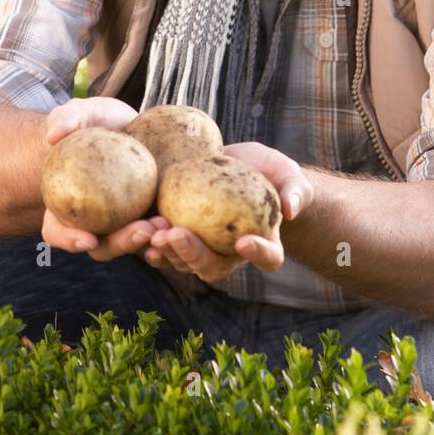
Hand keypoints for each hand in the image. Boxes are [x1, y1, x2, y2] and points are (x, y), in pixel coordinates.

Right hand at [41, 95, 166, 260]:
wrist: (128, 127)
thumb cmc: (96, 121)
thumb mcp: (81, 113)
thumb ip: (66, 118)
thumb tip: (54, 135)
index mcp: (66, 207)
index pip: (58, 231)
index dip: (69, 240)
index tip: (86, 238)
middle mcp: (93, 223)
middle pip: (102, 245)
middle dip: (121, 244)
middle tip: (141, 230)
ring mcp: (123, 224)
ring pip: (133, 243)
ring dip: (149, 240)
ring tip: (165, 224)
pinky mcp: (150, 217)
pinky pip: (158, 231)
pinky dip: (168, 233)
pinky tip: (182, 222)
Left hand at [144, 141, 314, 284]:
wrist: (236, 167)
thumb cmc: (269, 172)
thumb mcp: (287, 174)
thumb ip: (295, 189)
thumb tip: (291, 208)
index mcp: (263, 245)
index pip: (267, 258)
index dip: (257, 254)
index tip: (243, 240)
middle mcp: (229, 256)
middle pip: (213, 267)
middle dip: (193, 255)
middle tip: (177, 235)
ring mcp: (202, 249)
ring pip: (183, 261)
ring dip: (166, 250)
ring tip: (153, 231)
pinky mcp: (178, 235)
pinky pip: (163, 246)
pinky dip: (149, 242)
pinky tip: (138, 230)